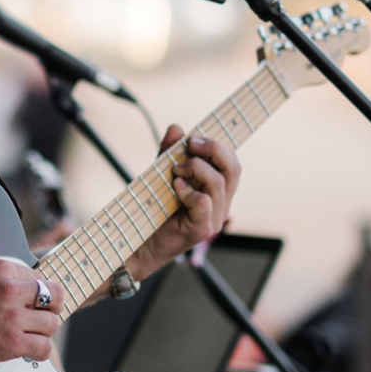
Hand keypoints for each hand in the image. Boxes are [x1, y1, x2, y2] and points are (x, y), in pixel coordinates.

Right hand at [0, 259, 65, 365]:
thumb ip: (1, 277)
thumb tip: (24, 285)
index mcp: (2, 269)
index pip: (40, 278)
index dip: (38, 293)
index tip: (32, 303)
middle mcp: (11, 289)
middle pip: (54, 297)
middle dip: (50, 308)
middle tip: (40, 318)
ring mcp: (13, 316)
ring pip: (52, 323)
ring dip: (43, 331)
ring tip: (29, 335)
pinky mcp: (12, 342)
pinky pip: (44, 347)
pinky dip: (39, 351)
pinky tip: (28, 350)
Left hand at [136, 124, 240, 272]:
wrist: (136, 243)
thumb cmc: (151, 210)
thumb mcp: (161, 173)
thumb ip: (169, 152)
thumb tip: (177, 128)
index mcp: (218, 192)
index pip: (233, 163)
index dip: (218, 145)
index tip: (193, 137)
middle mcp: (221, 205)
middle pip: (234, 168)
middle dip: (213, 148)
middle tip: (189, 144)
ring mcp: (214, 219)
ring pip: (218, 182)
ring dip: (195, 168)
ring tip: (175, 170)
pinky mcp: (201, 230)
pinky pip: (204, 202)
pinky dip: (188, 190)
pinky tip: (174, 187)